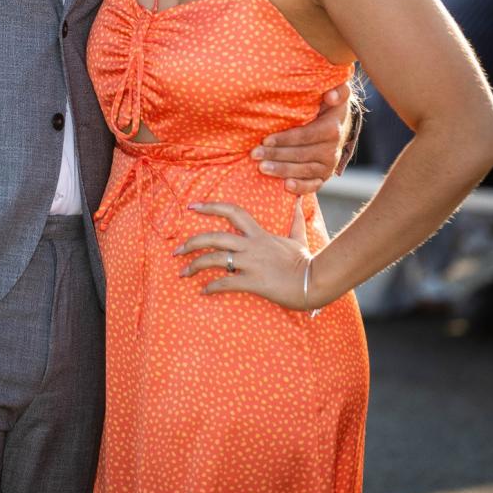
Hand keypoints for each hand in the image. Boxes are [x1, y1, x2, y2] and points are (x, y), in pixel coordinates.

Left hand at [175, 200, 312, 310]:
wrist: (315, 281)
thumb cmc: (306, 261)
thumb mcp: (298, 237)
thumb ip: (295, 220)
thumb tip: (300, 202)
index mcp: (259, 233)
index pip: (232, 212)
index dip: (210, 206)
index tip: (192, 206)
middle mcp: (251, 245)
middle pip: (215, 237)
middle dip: (192, 242)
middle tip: (176, 249)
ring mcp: (251, 263)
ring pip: (215, 259)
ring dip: (195, 265)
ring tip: (183, 272)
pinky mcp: (253, 282)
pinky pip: (226, 283)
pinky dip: (211, 287)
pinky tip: (204, 291)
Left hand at [250, 81, 350, 194]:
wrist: (338, 123)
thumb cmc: (327, 105)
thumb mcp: (335, 94)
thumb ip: (337, 91)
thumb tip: (331, 95)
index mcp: (332, 129)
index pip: (305, 136)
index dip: (285, 139)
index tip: (265, 139)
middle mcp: (332, 150)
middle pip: (301, 154)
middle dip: (276, 155)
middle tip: (254, 154)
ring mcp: (328, 165)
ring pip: (304, 171)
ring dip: (282, 170)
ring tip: (261, 168)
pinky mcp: (324, 176)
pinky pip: (314, 185)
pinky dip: (301, 188)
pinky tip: (285, 186)